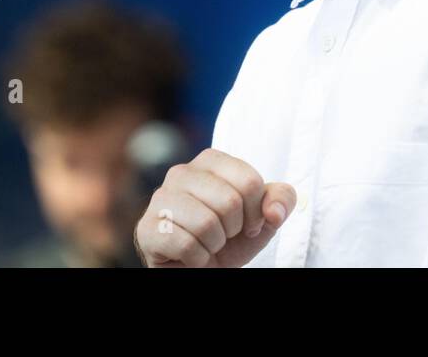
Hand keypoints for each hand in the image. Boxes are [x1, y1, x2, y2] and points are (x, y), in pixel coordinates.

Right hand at [134, 148, 295, 267]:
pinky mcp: (147, 228)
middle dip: (234, 229)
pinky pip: (186, 244)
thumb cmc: (231, 237)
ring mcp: (160, 199)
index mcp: (210, 160)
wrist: (202, 267)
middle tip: (224, 235)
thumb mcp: (263, 217)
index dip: (256, 212)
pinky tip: (190, 254)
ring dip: (214, 244)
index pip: (249, 181)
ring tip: (207, 243)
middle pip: (229, 201)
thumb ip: (281, 200)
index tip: (248, 224)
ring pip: (206, 223)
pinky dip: (197, 258)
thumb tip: (273, 212)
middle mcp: (181, 172)